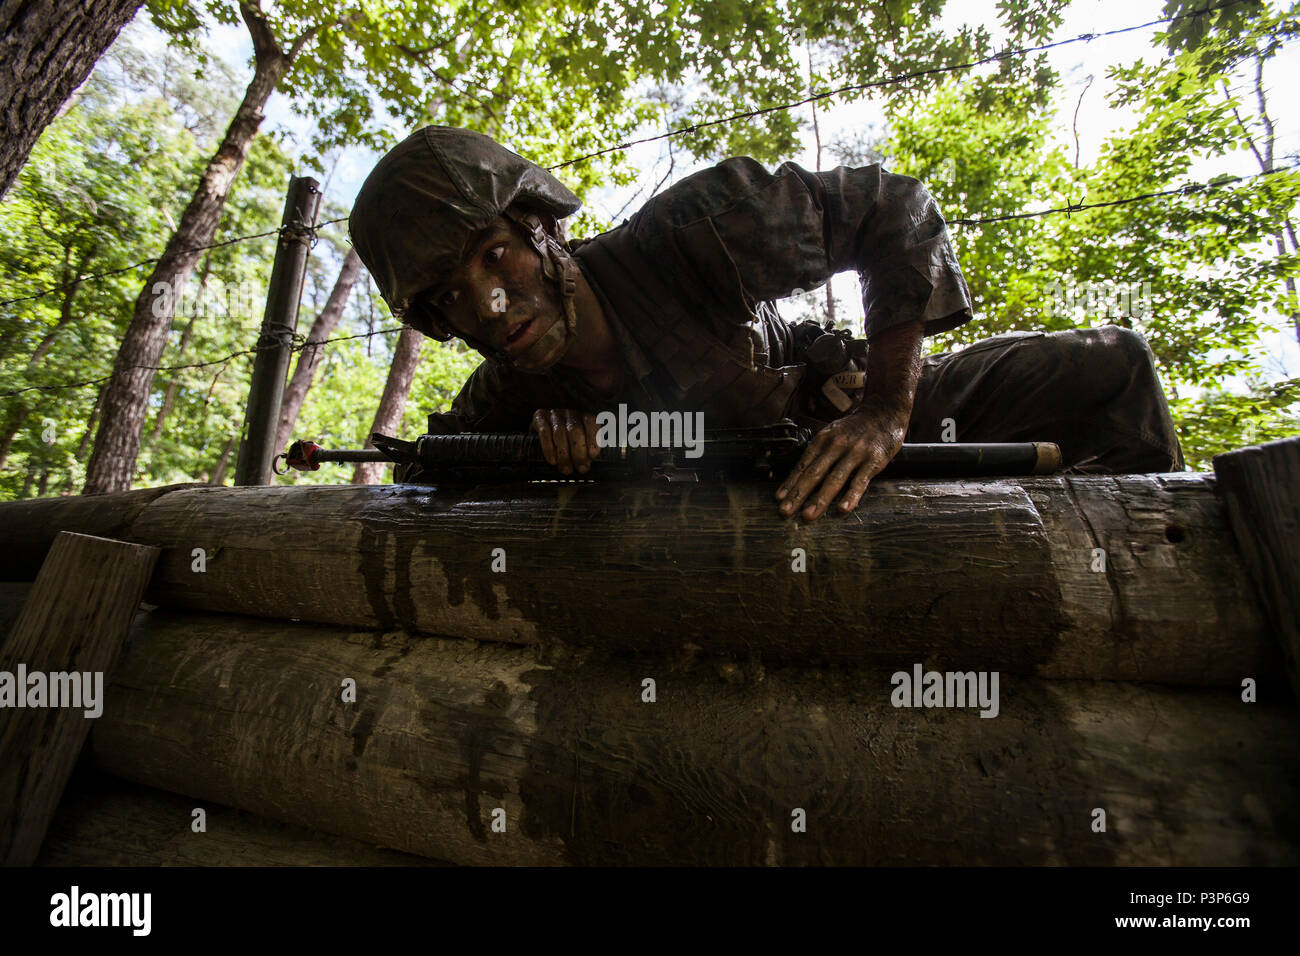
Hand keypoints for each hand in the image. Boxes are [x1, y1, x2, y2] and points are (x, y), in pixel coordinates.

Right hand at [531, 408, 600, 474]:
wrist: (542, 436)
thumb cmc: (567, 444)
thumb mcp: (581, 447)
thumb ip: (586, 454)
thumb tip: (584, 467)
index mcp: (584, 418)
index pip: (591, 423)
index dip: (593, 439)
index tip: (592, 455)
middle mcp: (571, 414)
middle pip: (575, 430)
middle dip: (578, 452)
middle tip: (580, 468)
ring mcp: (555, 414)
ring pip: (559, 432)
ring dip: (563, 454)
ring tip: (566, 469)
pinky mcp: (540, 417)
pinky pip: (544, 432)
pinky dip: (549, 449)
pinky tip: (552, 461)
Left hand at [775, 401, 908, 520]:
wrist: (884, 411)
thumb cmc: (855, 428)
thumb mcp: (832, 433)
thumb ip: (819, 452)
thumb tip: (800, 475)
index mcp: (823, 439)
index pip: (803, 464)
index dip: (790, 482)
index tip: (779, 499)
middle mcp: (837, 445)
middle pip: (814, 473)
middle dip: (798, 494)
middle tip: (785, 511)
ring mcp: (856, 452)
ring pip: (834, 478)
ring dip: (820, 499)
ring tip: (809, 515)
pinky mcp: (874, 460)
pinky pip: (860, 480)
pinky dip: (851, 496)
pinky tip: (843, 509)